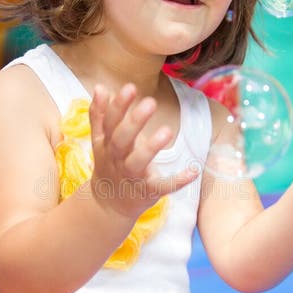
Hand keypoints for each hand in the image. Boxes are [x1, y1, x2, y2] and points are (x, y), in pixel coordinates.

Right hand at [88, 83, 198, 218]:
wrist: (107, 206)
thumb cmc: (109, 165)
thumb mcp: (101, 141)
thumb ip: (100, 115)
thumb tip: (99, 87)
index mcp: (107, 144)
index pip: (110, 122)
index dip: (118, 106)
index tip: (130, 87)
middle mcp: (117, 159)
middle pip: (121, 140)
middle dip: (134, 122)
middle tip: (150, 102)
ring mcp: (132, 177)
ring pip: (137, 163)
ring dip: (151, 148)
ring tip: (167, 130)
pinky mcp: (147, 192)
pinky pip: (162, 187)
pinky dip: (177, 180)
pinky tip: (193, 170)